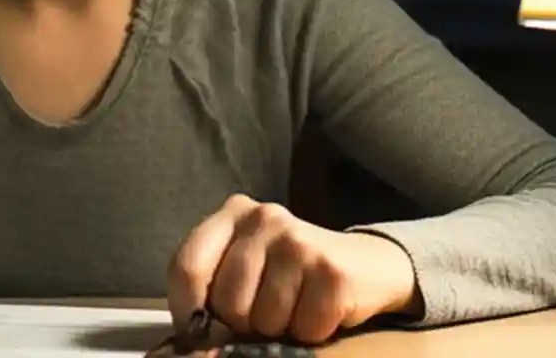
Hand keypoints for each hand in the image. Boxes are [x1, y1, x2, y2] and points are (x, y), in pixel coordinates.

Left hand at [166, 194, 417, 347]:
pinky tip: (320, 310)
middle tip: (267, 312)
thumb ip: (212, 288)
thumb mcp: (247, 267)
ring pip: (264, 319)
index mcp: (232, 214)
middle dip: (243, 323)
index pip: (186, 267)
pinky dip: (311, 333)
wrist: (369, 265)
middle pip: (227, 300)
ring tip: (295, 308)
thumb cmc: (291, 275)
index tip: (200, 330)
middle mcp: (263, 218)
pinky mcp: (331, 270)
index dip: (187, 309)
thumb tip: (189, 341)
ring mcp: (298, 241)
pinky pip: (303, 330)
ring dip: (280, 330)